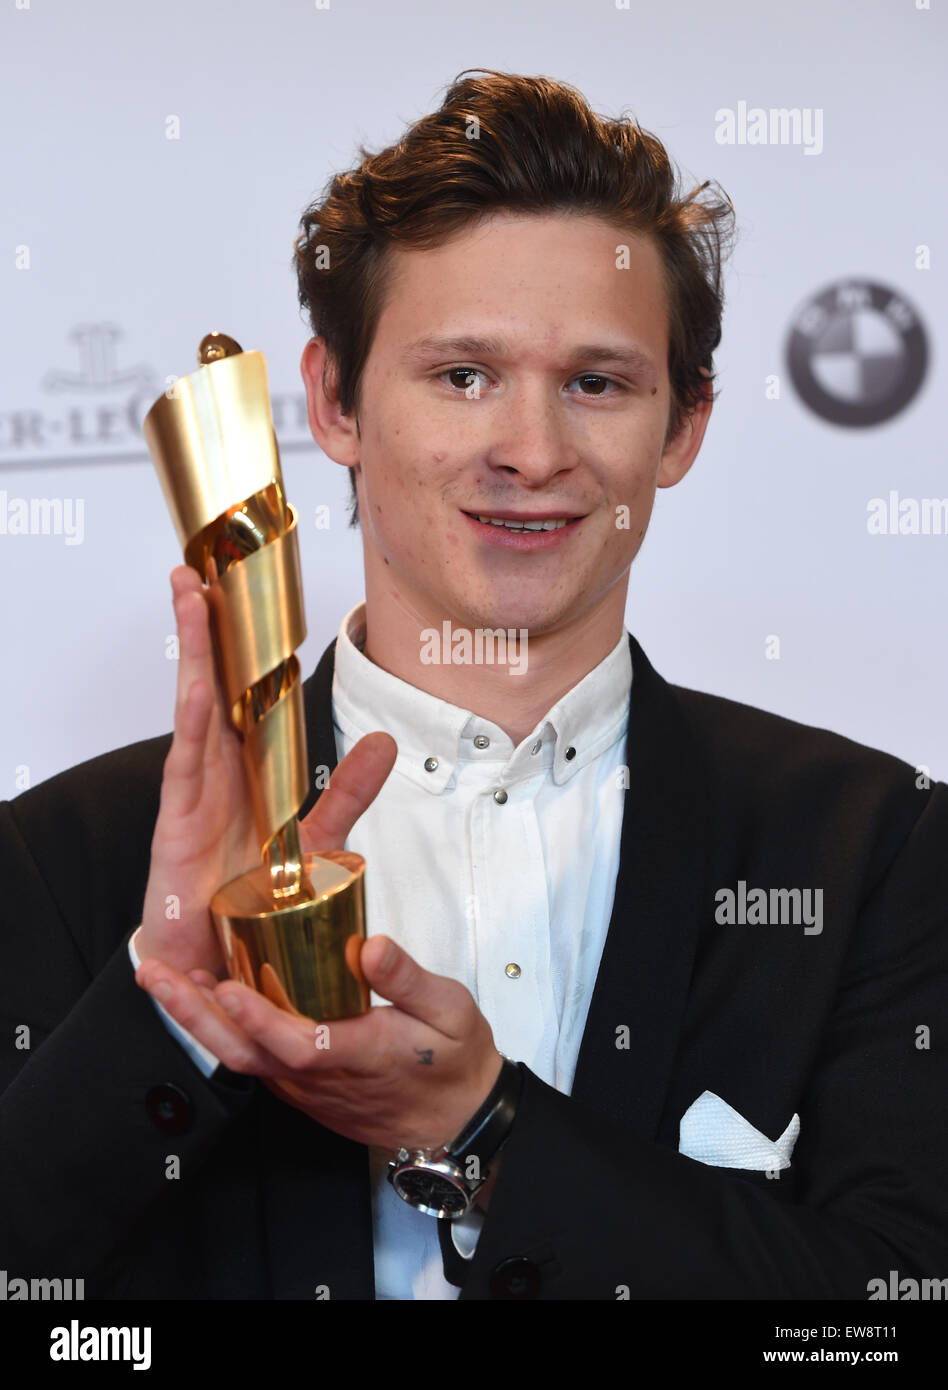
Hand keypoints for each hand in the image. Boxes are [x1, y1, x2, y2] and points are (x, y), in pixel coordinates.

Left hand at [136, 935, 503, 1150]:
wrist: (457, 1122)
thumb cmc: (455, 1062)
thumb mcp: (451, 1010)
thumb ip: (409, 979)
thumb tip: (373, 947)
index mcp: (361, 1054)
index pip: (299, 1042)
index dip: (258, 1018)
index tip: (225, 987)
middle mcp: (322, 1077)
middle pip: (247, 1053)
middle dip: (195, 1014)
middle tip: (156, 975)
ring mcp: (307, 1088)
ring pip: (243, 1060)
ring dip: (200, 1022)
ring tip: (165, 980)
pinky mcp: (303, 1089)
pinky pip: (254, 1063)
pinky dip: (222, 1032)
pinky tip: (205, 1002)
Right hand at [137, 565, 396, 975]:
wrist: (214, 971)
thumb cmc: (250, 903)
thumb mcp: (315, 843)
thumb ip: (347, 794)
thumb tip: (383, 741)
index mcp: (246, 772)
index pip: (244, 694)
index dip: (243, 644)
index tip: (242, 590)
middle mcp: (215, 775)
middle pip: (211, 686)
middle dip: (205, 628)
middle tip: (199, 567)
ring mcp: (192, 796)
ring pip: (193, 710)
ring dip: (192, 653)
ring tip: (189, 597)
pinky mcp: (178, 827)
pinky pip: (187, 766)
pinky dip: (192, 725)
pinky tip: (197, 684)